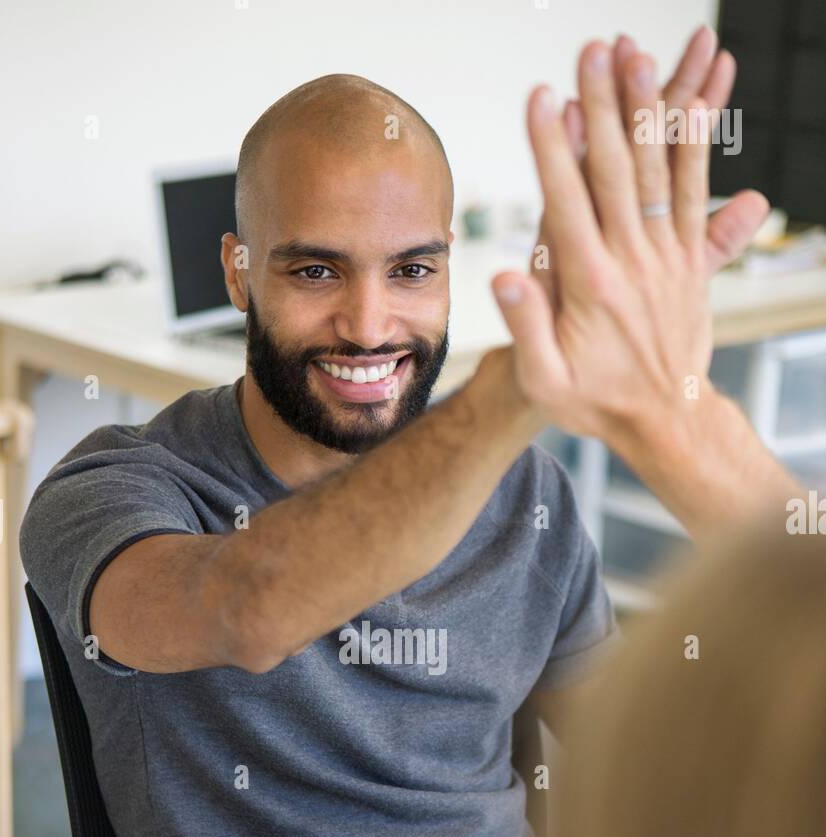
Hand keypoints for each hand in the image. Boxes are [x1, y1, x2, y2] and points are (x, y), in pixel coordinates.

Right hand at [491, 40, 768, 474]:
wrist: (665, 421)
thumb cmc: (595, 403)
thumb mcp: (545, 382)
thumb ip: (525, 329)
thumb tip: (506, 274)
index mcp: (590, 287)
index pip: (566, 203)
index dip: (552, 147)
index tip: (541, 98)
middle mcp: (632, 263)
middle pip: (615, 171)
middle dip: (603, 105)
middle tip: (593, 52)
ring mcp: (665, 257)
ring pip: (658, 172)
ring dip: (648, 110)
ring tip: (638, 59)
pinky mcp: (691, 260)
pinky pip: (694, 196)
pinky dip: (693, 149)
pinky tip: (692, 107)